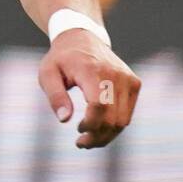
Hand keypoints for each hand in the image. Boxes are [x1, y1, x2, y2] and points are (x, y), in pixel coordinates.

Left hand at [38, 29, 140, 148]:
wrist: (82, 38)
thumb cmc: (61, 59)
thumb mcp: (47, 74)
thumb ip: (55, 96)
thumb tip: (64, 119)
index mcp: (92, 70)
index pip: (99, 105)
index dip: (90, 124)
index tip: (77, 130)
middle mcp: (115, 74)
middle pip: (113, 118)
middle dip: (97, 137)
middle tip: (80, 143)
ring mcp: (128, 79)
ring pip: (123, 121)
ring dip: (107, 136)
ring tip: (88, 140)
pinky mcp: (134, 83)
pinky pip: (127, 114)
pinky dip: (114, 127)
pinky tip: (99, 129)